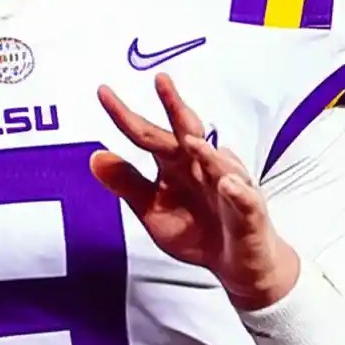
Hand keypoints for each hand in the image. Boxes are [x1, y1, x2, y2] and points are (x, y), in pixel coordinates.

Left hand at [91, 74, 299, 309]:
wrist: (236, 264)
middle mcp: (200, 166)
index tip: (103, 91)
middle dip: (175, 105)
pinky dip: (237, 191)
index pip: (146, 133)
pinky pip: (245, 199)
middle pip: (186, 131)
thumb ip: (126, 183)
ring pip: (218, 162)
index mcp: (174, 163)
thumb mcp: (152, 209)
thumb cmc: (197, 230)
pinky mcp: (250, 211)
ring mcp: (228, 185)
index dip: (124, 114)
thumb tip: (95, 156)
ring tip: (192, 142)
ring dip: (206, 151)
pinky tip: (227, 184)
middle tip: (161, 80)